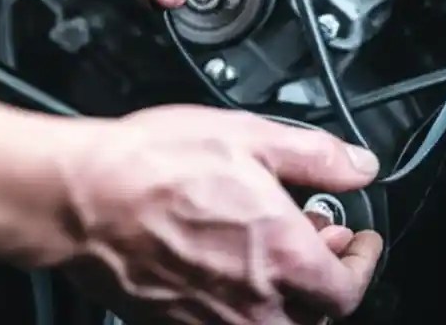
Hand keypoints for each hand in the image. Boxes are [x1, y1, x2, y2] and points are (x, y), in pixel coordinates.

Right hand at [54, 105, 383, 323]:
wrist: (82, 199)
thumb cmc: (154, 167)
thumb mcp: (249, 138)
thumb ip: (317, 157)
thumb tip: (359, 166)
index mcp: (284, 258)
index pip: (349, 291)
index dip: (363, 265)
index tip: (361, 243)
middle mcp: (255, 305)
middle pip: (316, 316)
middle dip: (326, 277)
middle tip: (321, 239)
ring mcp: (214, 322)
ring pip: (272, 324)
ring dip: (286, 293)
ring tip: (270, 251)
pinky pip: (226, 324)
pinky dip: (241, 301)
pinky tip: (226, 261)